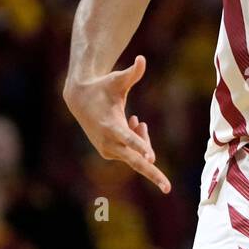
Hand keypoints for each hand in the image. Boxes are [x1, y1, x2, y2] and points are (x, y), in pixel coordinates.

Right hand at [64, 55, 169, 192]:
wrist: (80, 100)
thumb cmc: (103, 87)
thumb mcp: (117, 79)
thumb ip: (132, 73)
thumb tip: (142, 59)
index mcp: (111, 125)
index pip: (128, 138)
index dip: (140, 146)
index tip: (150, 158)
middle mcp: (110, 142)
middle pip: (135, 160)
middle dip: (152, 174)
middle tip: (167, 188)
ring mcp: (109, 150)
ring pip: (137, 153)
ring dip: (143, 139)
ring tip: (137, 120)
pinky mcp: (109, 153)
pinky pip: (132, 152)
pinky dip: (138, 141)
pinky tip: (133, 123)